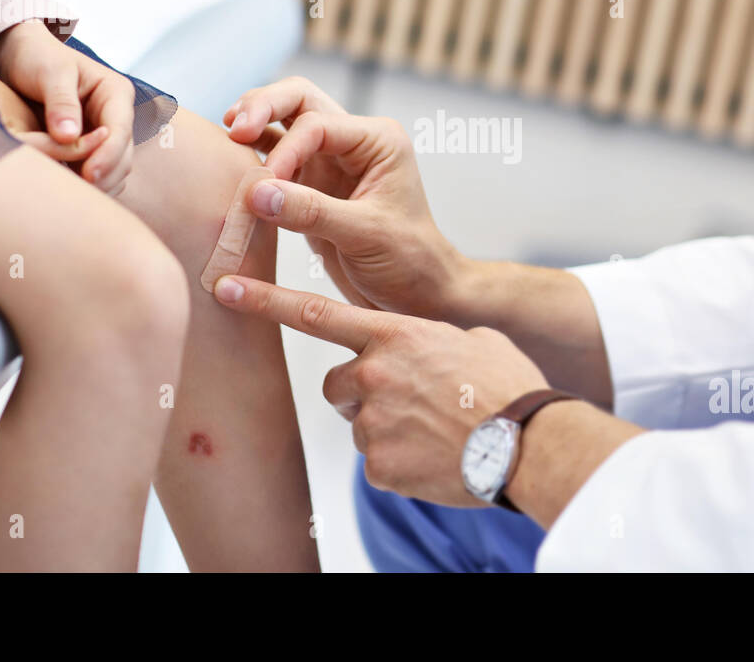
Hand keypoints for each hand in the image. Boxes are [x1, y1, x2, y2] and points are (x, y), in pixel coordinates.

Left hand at [0, 19, 135, 192]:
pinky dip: (87, 182)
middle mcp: (115, 115)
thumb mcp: (50, 73)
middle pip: (123, 154)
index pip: (121, 131)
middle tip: (79, 192)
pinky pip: (96, 169)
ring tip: (72, 195)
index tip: (89, 175)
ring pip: (114, 167)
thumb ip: (61, 103)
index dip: (108, 156)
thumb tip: (70, 137)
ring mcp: (103, 132)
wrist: (19, 54)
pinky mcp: (88, 144)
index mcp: (115, 93)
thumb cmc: (36, 57)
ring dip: (99, 182)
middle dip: (105, 174)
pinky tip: (67, 189)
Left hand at [212, 275, 548, 505]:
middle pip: (337, 384)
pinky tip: (434, 457)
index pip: (314, 312)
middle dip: (360, 394)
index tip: (226, 286)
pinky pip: (378, 463)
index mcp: (394, 335)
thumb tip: (424, 351)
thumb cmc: (508, 386)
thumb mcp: (472, 341)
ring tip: (434, 431)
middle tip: (405, 403)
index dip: (265, 299)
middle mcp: (374, 374)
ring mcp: (373, 422)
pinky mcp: (379, 466)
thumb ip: (430, 339)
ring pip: (361, 425)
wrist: (527, 443)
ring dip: (388, 429)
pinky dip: (401, 464)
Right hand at [223, 77, 469, 318]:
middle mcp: (353, 141)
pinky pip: (275, 156)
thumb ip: (311, 211)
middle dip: (262, 107)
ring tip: (227, 136)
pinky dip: (253, 156)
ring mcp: (331, 160)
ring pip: (283, 121)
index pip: (316, 124)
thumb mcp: (365, 235)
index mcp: (377, 141)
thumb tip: (254, 192)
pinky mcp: (312, 184)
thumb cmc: (407, 260)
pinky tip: (231, 163)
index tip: (262, 188)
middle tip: (233, 128)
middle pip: (297, 100)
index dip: (284, 150)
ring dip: (253, 125)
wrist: (417, 293)